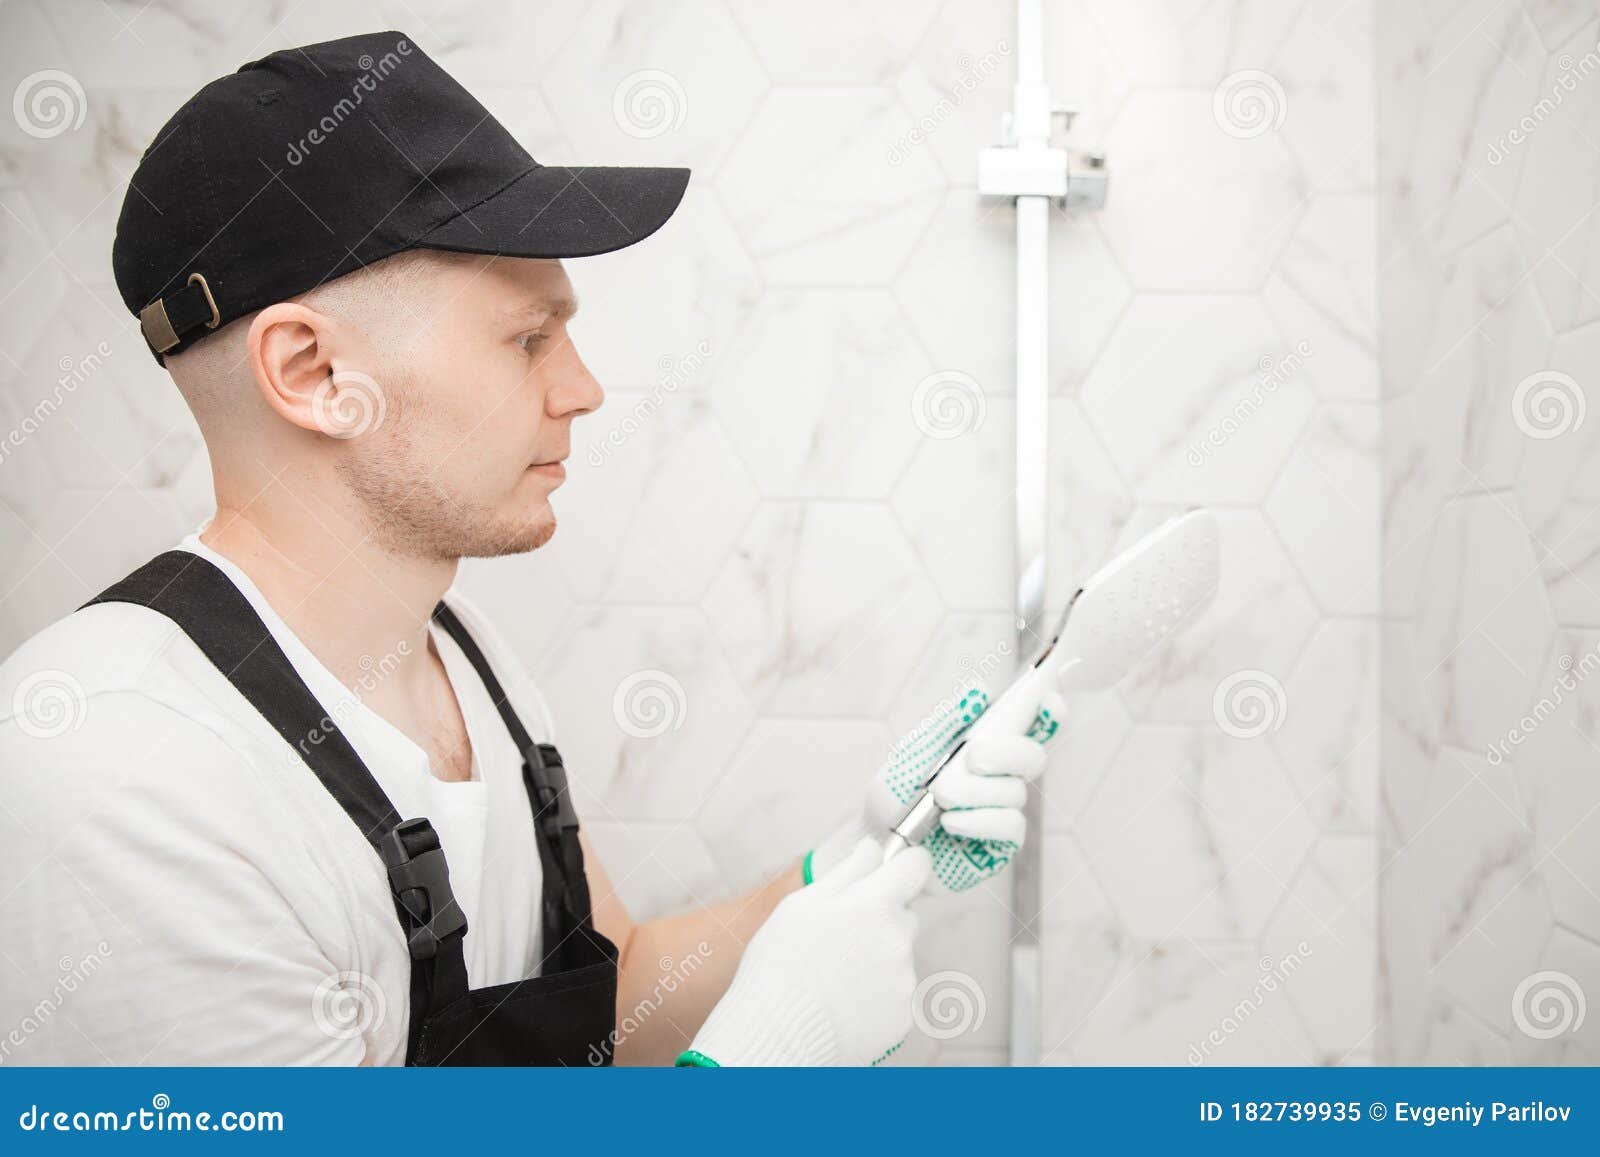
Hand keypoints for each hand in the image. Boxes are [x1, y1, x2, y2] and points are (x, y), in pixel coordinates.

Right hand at [682, 839, 929, 1065]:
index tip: (891, 872)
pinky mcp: (902, 1016)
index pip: (917, 866)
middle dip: (880, 919)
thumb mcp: (801, 904)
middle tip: (839, 937)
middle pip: (904, 915)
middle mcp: (899, 940)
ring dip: (876, 958)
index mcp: (875, 905)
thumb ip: (847, 872)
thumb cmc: (779, 966)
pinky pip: (894, 992)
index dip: (904, 866)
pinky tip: (842, 1002)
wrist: (776, 1035)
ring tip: (833, 977)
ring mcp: (904, 980)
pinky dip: (876, 994)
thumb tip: (872, 849)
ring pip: (898, 955)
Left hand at [811, 675, 1061, 892]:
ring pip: (1015, 793)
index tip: (1048, 700)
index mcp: (987, 748)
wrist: (877, 842)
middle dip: (1008, 752)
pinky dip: (979, 820)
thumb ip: (946, 723)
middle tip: (973, 757)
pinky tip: (950, 822)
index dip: (1049, 712)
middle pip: (1034, 757)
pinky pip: (1010, 826)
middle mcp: (1002, 778)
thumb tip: (978, 692)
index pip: (1030, 726)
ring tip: (939, 796)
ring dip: (974, 791)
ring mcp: (1004, 812)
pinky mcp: (1000, 846)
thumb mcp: (913, 752)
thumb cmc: (897, 794)